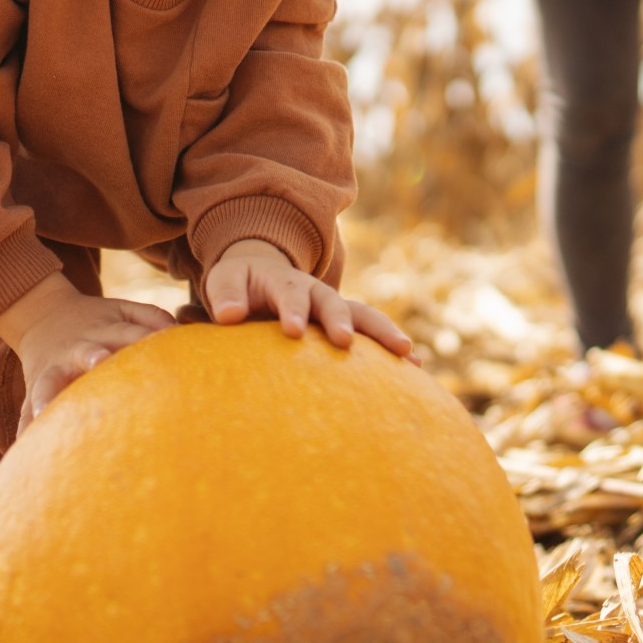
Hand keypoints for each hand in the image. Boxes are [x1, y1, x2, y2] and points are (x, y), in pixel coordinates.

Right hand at [0, 281, 176, 426]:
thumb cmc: (96, 322)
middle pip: (85, 352)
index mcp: (101, 330)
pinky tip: (23, 449)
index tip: (158, 344)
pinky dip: (25, 429)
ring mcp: (52, 370)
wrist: (42, 315)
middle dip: (92, 357)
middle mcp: (75, 349)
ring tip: (45, 412)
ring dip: (47, 397)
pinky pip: (25, 412)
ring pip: (48, 383)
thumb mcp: (122, 310)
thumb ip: (152, 318)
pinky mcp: (35, 389)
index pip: (125, 333)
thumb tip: (180, 334)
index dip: (140, 337)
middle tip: (100, 362)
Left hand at [203, 240, 414, 357]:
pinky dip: (393, 349)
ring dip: (384, 333)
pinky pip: (373, 334)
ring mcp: (335, 308)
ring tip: (407, 353)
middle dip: (340, 320)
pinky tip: (417, 369)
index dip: (292, 311)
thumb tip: (227, 315)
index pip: (289, 295)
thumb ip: (224, 296)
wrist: (261, 273)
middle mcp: (316, 292)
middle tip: (343, 341)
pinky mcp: (346, 325)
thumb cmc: (239, 284)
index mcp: (285, 282)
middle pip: (333, 303)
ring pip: (364, 316)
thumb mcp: (226, 282)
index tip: (292, 331)